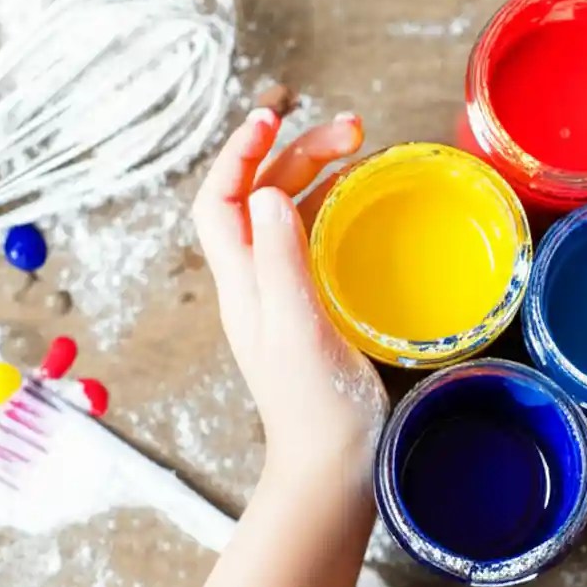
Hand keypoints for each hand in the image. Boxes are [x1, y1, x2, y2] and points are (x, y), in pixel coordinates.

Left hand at [192, 108, 388, 485]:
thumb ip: (282, 261)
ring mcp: (287, 297)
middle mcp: (258, 284)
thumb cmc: (318, 407)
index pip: (219, 201)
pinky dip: (338, 212)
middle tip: (351, 130)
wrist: (332, 470)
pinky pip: (318, 245)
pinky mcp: (316, 312)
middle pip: (261, 200)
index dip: (238, 154)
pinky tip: (367, 209)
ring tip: (363, 151)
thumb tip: (268, 192)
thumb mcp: (299, 328)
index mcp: (243, 283)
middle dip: (296, 154)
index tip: (273, 116)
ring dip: (319, 177)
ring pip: (292, 218)